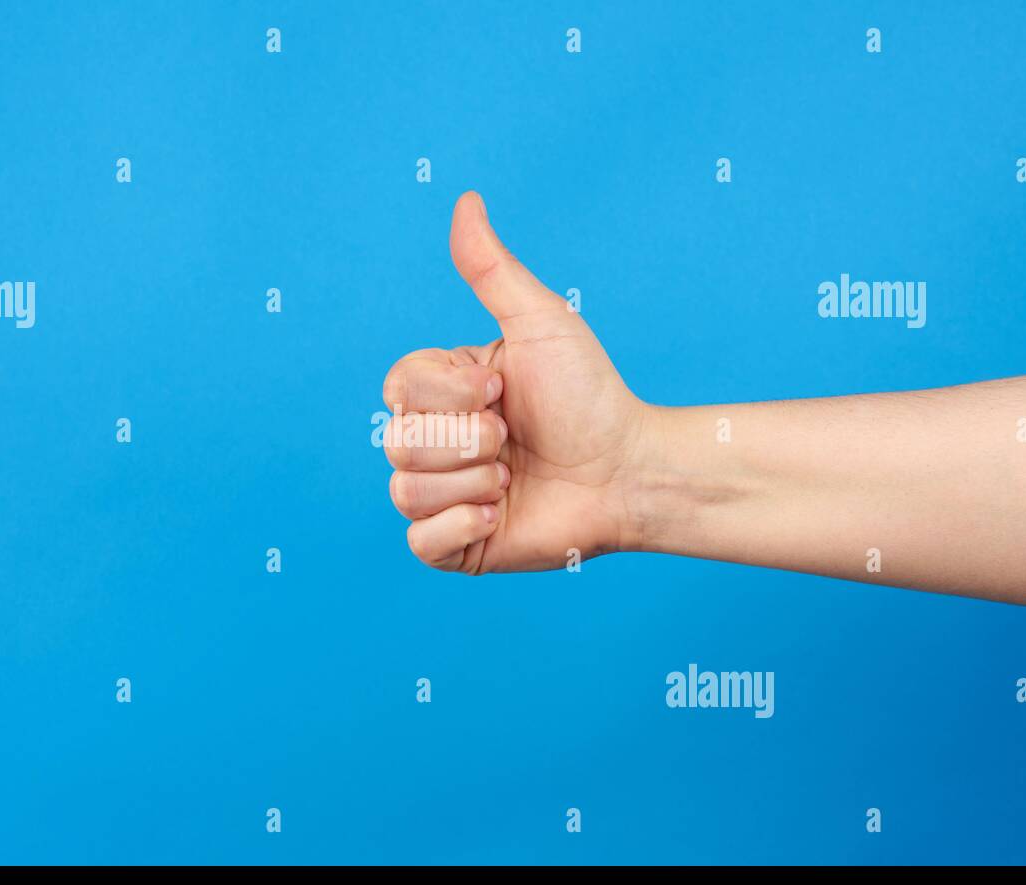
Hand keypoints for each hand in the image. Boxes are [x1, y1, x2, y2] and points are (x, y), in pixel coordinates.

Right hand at [382, 191, 648, 572]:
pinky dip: (463, 526)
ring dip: (472, 482)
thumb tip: (466, 199)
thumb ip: (492, 269)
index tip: (503, 391)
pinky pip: (420, 541)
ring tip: (514, 479)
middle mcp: (435, 441)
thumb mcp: (540, 323)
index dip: (450, 394)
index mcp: (443, 392)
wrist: (628, 470)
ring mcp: (443, 495)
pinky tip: (502, 514)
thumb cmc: (589, 394)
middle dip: (468, 440)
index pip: (397, 387)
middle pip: (397, 441)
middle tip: (515, 439)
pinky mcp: (457, 544)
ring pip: (405, 491)